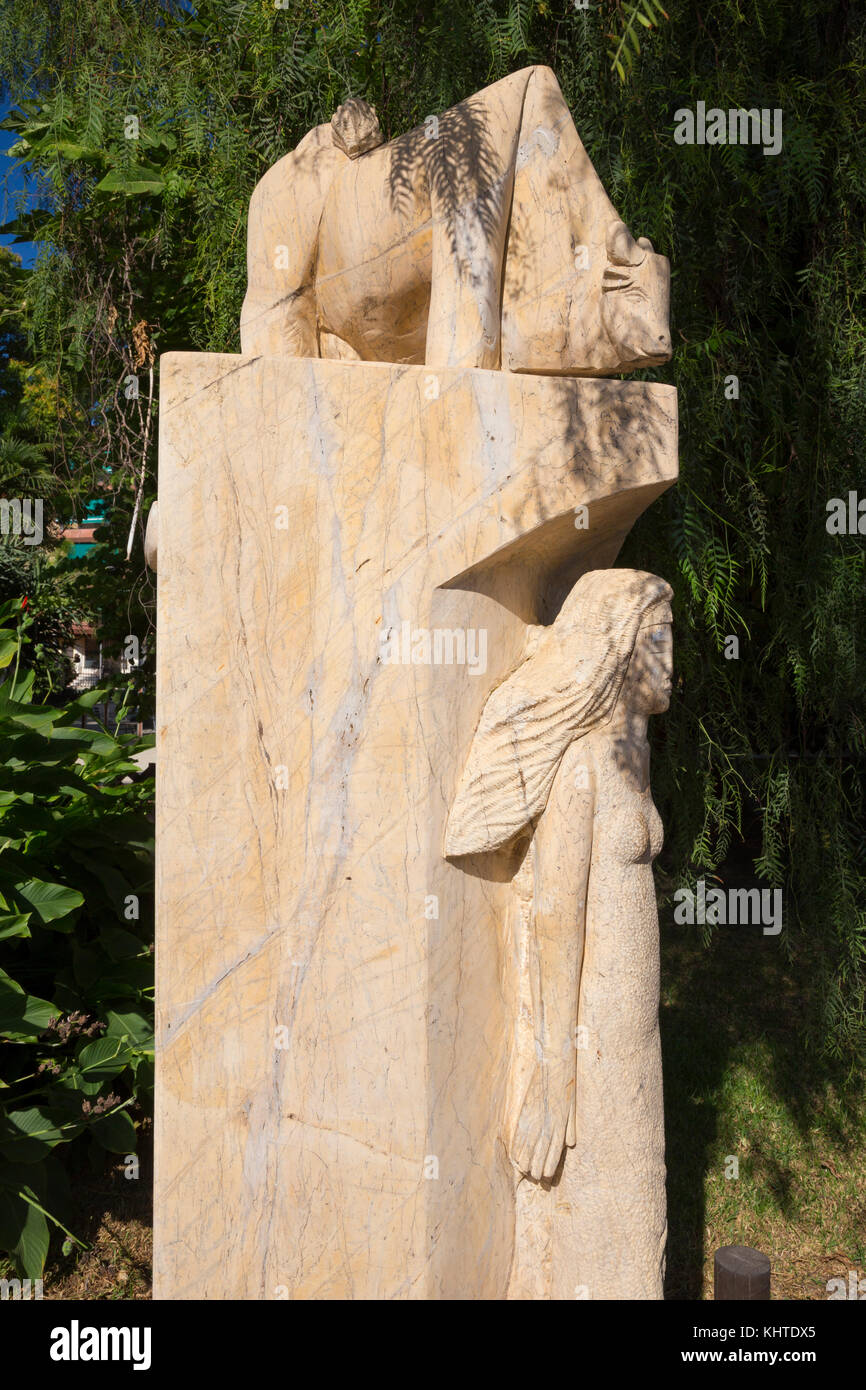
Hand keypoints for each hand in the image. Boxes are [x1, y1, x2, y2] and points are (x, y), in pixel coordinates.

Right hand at [509, 1058, 574, 1179]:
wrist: (554, 1062)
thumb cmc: (567, 1082)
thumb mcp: (572, 1104)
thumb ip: (571, 1126)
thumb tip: (570, 1144)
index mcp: (561, 1123)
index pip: (554, 1151)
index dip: (549, 1165)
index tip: (545, 1176)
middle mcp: (548, 1124)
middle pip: (541, 1152)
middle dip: (537, 1167)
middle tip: (535, 1179)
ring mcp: (535, 1117)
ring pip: (529, 1145)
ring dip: (527, 1160)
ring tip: (525, 1171)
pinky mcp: (525, 1110)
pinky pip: (520, 1133)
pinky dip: (517, 1145)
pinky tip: (515, 1154)